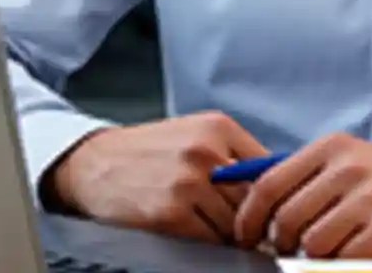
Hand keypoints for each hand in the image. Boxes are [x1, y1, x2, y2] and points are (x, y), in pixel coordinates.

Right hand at [46, 111, 268, 243]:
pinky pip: (210, 240)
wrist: (94, 163)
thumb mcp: (195, 134)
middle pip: (254, 199)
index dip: (273, 194)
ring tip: (215, 227)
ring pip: (235, 224)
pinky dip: (209, 243)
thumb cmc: (148, 151)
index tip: (269, 208)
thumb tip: (278, 187)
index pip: (269, 167)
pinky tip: (195, 232)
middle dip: (252, 218)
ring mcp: (187, 182)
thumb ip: (234, 154)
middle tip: (248, 227)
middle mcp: (205, 151)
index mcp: (218, 127)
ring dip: (231, 233)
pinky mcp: (170, 213)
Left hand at [235, 133, 371, 258]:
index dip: (248, 217)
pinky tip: (359, 254)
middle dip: (281, 243)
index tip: (246, 235)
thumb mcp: (356, 164)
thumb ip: (309, 178)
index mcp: (335, 147)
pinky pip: (341, 262)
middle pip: (285, 219)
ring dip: (315, 257)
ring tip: (335, 249)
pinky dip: (343, 265)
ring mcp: (369, 200)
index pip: (268, 184)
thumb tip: (255, 205)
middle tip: (290, 250)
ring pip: (310, 245)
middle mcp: (349, 168)